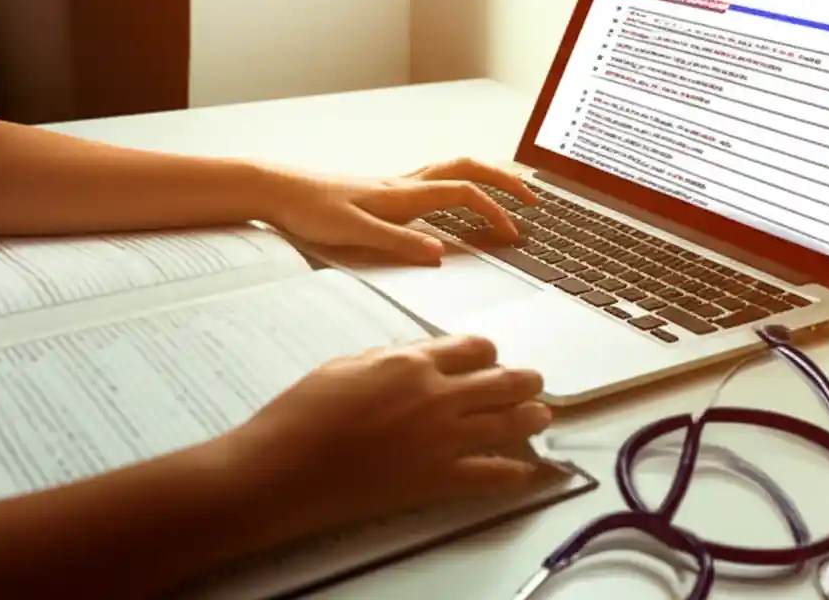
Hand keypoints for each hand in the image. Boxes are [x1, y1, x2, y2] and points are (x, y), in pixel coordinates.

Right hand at [235, 335, 551, 529]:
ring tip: (541, 416)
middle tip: (534, 383)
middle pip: (503, 381)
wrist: (287, 467)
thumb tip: (409, 359)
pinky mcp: (438, 479)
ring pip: (510, 422)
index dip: (487, 353)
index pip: (472, 348)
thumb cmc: (304, 413)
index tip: (491, 358)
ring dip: (531, 417)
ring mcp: (442, 438)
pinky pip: (492, 474)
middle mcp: (437, 394)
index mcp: (411, 361)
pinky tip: (524, 471)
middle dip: (524, 381)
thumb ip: (386, 360)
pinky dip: (513, 473)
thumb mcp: (345, 366)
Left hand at [262, 157, 539, 263]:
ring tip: (508, 191)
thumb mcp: (353, 232)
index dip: (496, 212)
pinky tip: (457, 200)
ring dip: (486, 176)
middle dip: (506, 181)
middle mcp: (405, 184)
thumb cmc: (309, 209)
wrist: (276, 188)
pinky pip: (435, 180)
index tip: (515, 235)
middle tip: (533, 199)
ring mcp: (395, 184)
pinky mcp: (384, 191)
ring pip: (453, 169)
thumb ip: (398, 242)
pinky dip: (460, 183)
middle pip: (468, 169)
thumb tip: (442, 254)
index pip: (465, 194)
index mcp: (404, 194)